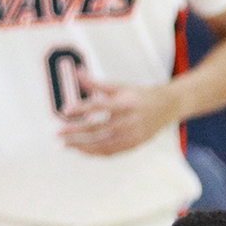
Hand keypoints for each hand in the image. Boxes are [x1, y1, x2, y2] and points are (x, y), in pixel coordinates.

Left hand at [59, 71, 182, 155]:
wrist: (167, 106)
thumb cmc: (138, 95)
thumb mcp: (119, 87)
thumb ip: (97, 84)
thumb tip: (77, 72)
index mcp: (125, 104)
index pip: (100, 106)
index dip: (82, 108)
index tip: (65, 110)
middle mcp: (130, 121)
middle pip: (99, 129)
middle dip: (76, 133)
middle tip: (58, 133)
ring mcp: (133, 136)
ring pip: (104, 145)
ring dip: (83, 146)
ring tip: (66, 144)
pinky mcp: (134, 145)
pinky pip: (111, 152)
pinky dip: (95, 152)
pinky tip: (81, 149)